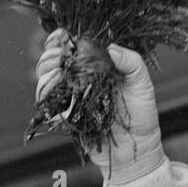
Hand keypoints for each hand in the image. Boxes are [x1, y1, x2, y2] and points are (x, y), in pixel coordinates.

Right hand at [36, 29, 163, 179]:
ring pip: (45, 77)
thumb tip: (110, 48)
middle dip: (51, 54)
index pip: (73, 45)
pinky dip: (44, 93)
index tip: (62, 37)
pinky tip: (54, 90)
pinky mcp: (64, 114)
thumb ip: (132, 62)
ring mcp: (70, 95)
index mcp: (97, 65)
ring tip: (57, 73)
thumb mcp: (143, 84)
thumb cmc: (142, 115)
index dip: (62, 38)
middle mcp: (81, 78)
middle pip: (53, 58)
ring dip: (46, 71)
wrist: (135, 149)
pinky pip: (45, 101)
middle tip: (60, 57)